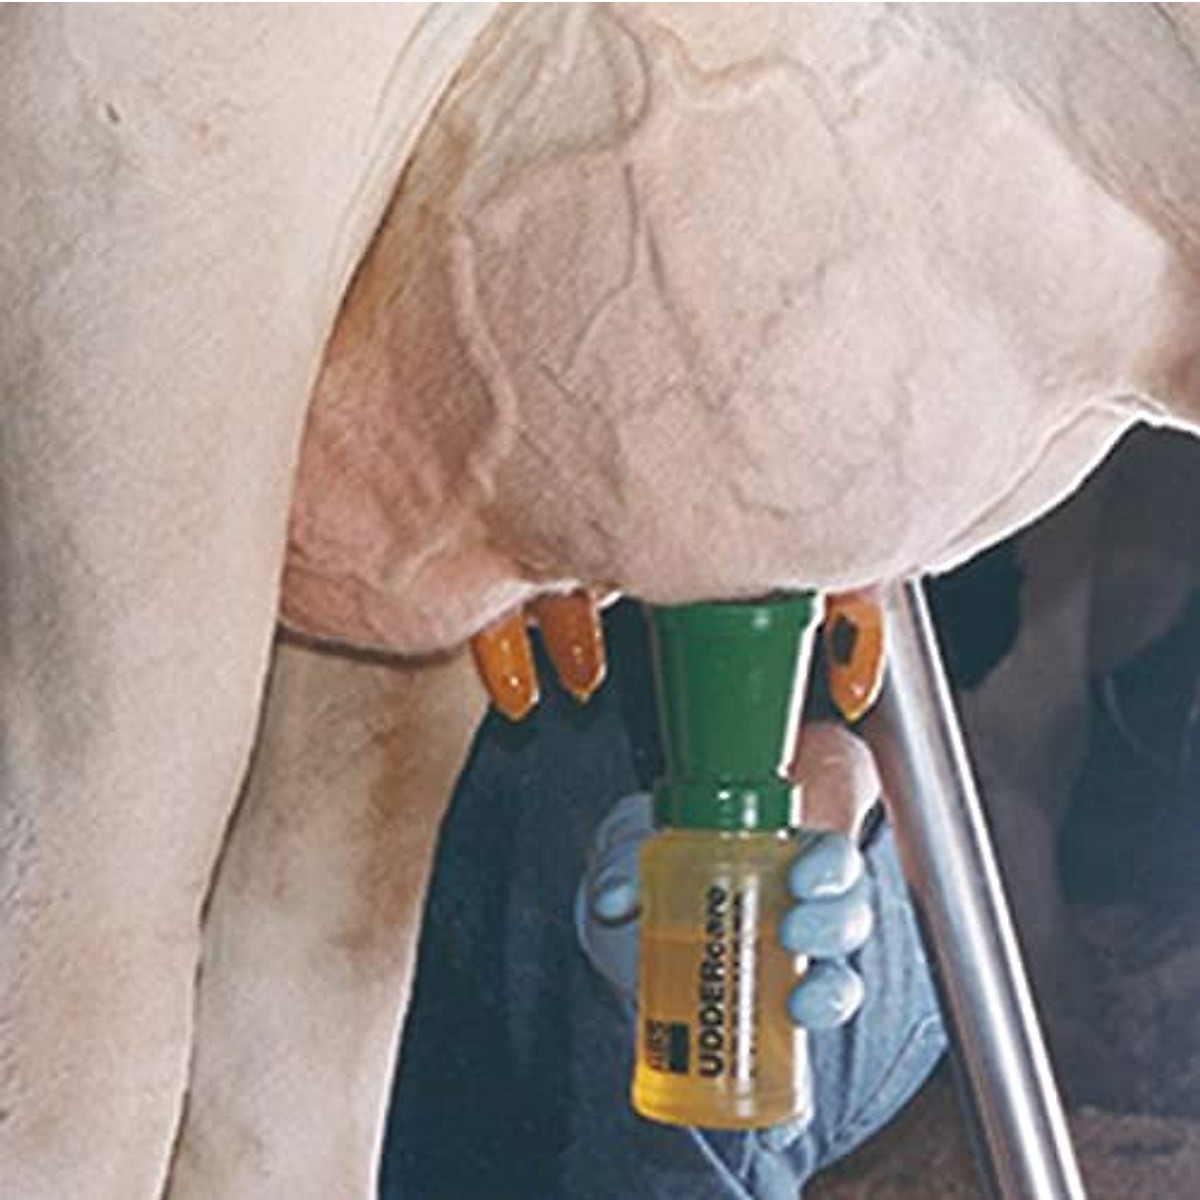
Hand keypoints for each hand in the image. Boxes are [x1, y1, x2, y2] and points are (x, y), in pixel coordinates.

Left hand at [576, 723, 879, 1031]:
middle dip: (834, 924)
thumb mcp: (626, 851)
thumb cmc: (641, 874)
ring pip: (840, 970)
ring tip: (800, 1002)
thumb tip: (615, 900)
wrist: (622, 933)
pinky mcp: (777, 1012)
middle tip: (793, 932)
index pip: (827, 853)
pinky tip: (792, 1036)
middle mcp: (798, 906)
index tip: (802, 878)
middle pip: (847, 912)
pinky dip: (809, 1032)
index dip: (830, 865)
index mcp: (776, 853)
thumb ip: (619, 863)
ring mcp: (792, 963)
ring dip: (831, 988)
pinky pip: (811, 1024)